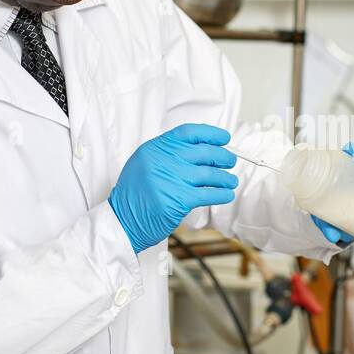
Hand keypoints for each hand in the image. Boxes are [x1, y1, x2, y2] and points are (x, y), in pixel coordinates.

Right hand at [108, 123, 237, 253]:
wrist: (123, 221)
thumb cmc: (136, 195)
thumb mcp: (145, 164)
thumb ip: (169, 154)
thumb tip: (203, 150)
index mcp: (155, 148)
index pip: (188, 132)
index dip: (210, 134)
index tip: (223, 138)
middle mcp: (163, 160)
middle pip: (203, 152)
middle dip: (222, 156)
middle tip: (230, 161)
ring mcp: (171, 179)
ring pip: (209, 173)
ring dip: (225, 177)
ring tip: (231, 181)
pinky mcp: (179, 199)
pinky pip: (208, 193)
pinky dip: (221, 194)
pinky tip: (227, 194)